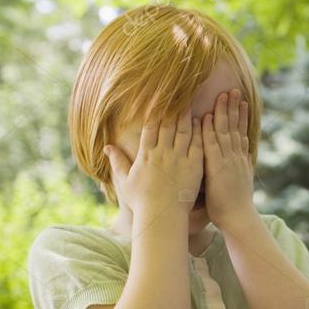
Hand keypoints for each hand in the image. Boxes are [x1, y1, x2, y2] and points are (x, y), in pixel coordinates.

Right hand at [104, 105, 203, 225]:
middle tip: (177, 91)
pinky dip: (199, 132)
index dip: (155, 109)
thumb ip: (117, 162)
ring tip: (190, 101)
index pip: (151, 126)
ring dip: (186, 115)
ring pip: (184, 131)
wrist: (161, 217)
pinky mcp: (194, 167)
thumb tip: (106, 147)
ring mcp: (179, 159)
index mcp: (146, 155)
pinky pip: (197, 145)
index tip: (158, 96)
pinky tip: (202, 121)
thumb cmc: (142, 202)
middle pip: (168, 124)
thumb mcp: (125, 181)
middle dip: (172, 106)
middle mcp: (163, 153)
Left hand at [201, 89, 255, 229]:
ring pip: (225, 131)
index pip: (241, 133)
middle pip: (235, 127)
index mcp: (241, 160)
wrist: (238, 218)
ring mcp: (228, 161)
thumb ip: (238, 169)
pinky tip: (206, 117)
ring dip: (223, 112)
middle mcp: (236, 157)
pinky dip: (209, 131)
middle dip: (234, 108)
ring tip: (223, 95)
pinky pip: (212, 145)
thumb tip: (241, 160)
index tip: (241, 102)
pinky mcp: (217, 168)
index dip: (241, 117)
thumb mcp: (239, 183)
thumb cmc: (234, 206)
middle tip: (234, 90)